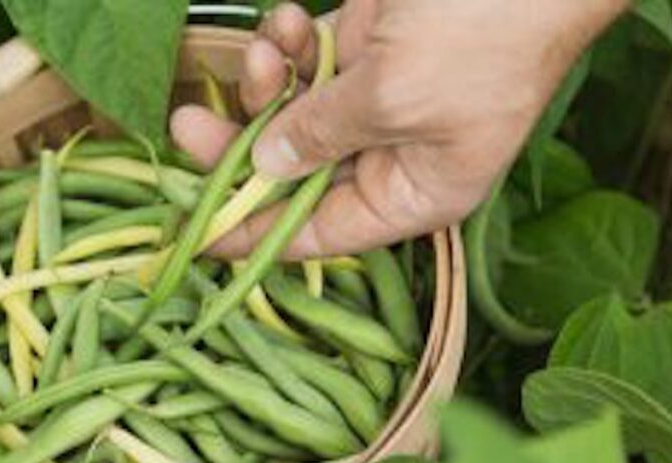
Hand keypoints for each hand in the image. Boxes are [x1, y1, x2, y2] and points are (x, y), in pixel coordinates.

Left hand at [172, 0, 626, 258]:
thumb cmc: (484, 31)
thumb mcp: (395, 96)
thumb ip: (322, 135)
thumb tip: (269, 165)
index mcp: (414, 193)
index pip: (319, 233)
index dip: (256, 233)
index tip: (196, 233)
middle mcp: (392, 156)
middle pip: (293, 174)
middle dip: (239, 150)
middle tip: (187, 127)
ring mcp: (376, 102)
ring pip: (291, 116)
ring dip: (263, 85)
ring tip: (263, 51)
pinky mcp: (363, 52)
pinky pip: (303, 65)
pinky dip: (284, 46)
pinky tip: (283, 21)